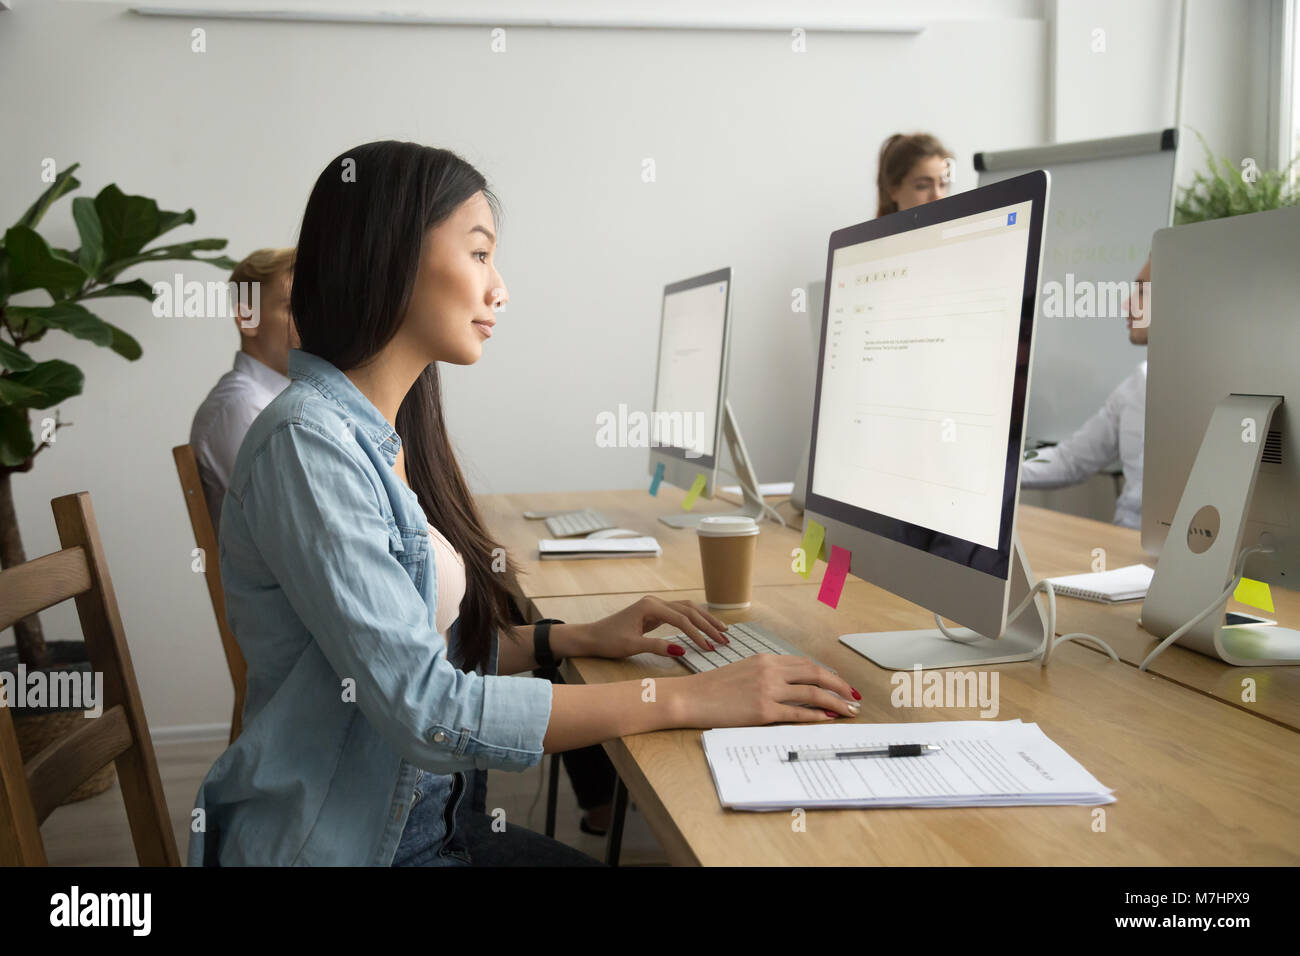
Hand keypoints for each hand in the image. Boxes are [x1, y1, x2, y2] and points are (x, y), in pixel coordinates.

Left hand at [579, 595, 731, 658]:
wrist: (591, 637)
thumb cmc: (608, 641)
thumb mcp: (632, 646)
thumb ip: (657, 646)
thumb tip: (682, 649)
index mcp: (650, 607)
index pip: (682, 619)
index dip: (698, 634)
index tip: (710, 648)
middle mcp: (654, 602)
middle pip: (689, 610)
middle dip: (708, 625)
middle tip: (725, 640)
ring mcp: (655, 606)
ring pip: (687, 609)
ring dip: (705, 620)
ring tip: (722, 631)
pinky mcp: (654, 613)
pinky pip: (679, 614)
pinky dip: (694, 620)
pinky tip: (704, 627)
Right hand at [675, 654, 859, 726]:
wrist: (690, 697)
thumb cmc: (713, 687)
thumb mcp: (743, 671)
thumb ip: (767, 674)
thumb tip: (791, 685)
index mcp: (766, 659)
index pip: (805, 663)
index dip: (827, 673)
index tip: (840, 683)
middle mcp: (770, 670)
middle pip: (815, 674)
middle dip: (839, 686)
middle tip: (854, 697)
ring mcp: (767, 690)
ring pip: (812, 693)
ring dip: (835, 703)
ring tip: (849, 711)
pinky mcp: (762, 711)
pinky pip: (797, 713)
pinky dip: (816, 716)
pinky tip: (826, 719)